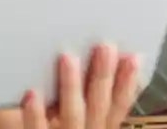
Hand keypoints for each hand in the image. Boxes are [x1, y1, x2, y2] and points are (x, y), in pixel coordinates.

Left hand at [20, 44, 140, 128]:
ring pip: (72, 114)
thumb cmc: (60, 123)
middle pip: (98, 106)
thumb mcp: (87, 118)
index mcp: (98, 127)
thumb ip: (94, 97)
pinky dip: (36, 114)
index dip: (128, 83)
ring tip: (68, 58)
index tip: (133, 57)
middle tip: (104, 47)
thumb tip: (108, 60)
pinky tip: (32, 92)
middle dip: (103, 76)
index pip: (118, 106)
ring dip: (72, 86)